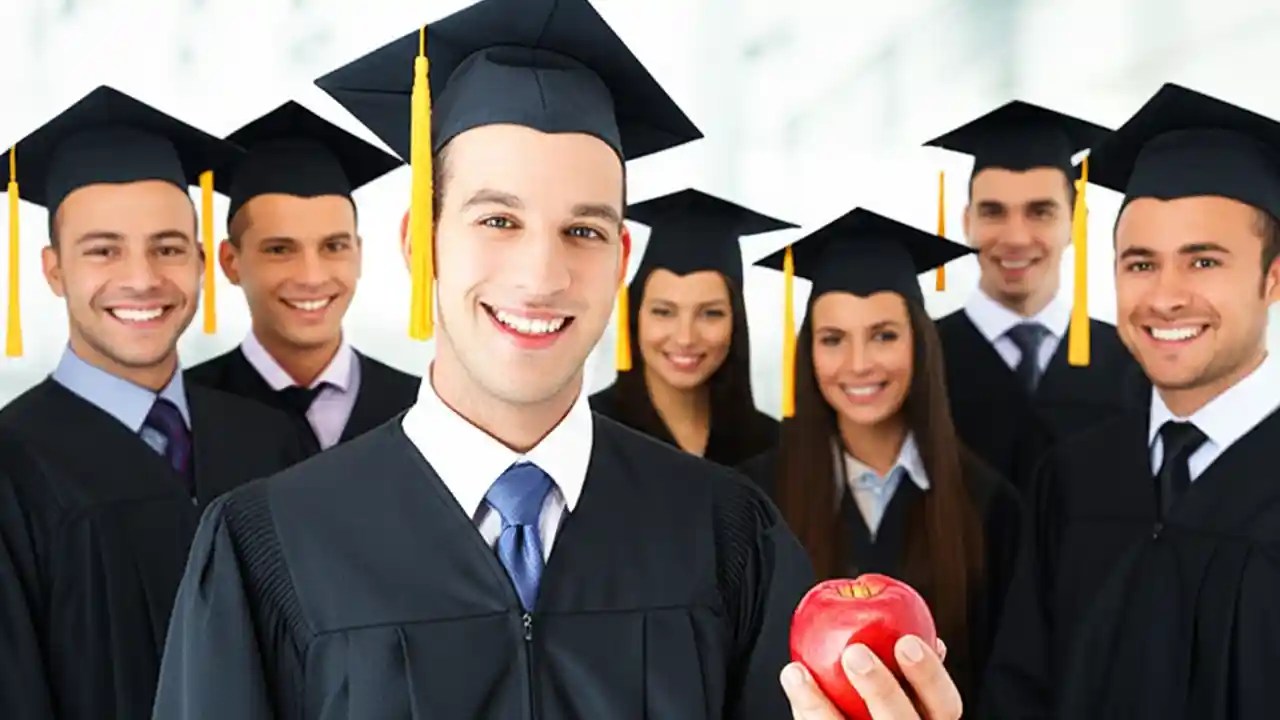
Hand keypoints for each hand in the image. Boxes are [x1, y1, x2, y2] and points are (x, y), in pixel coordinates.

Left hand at [779, 635, 960, 718]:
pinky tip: (793, 677)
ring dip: (818, 705)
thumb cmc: (882, 711)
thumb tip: (932, 641)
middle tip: (854, 651)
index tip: (907, 640)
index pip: (946, 707)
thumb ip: (914, 677)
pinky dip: (804, 709)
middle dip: (880, 689)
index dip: (929, 675)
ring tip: (797, 671)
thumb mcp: (910, 699)